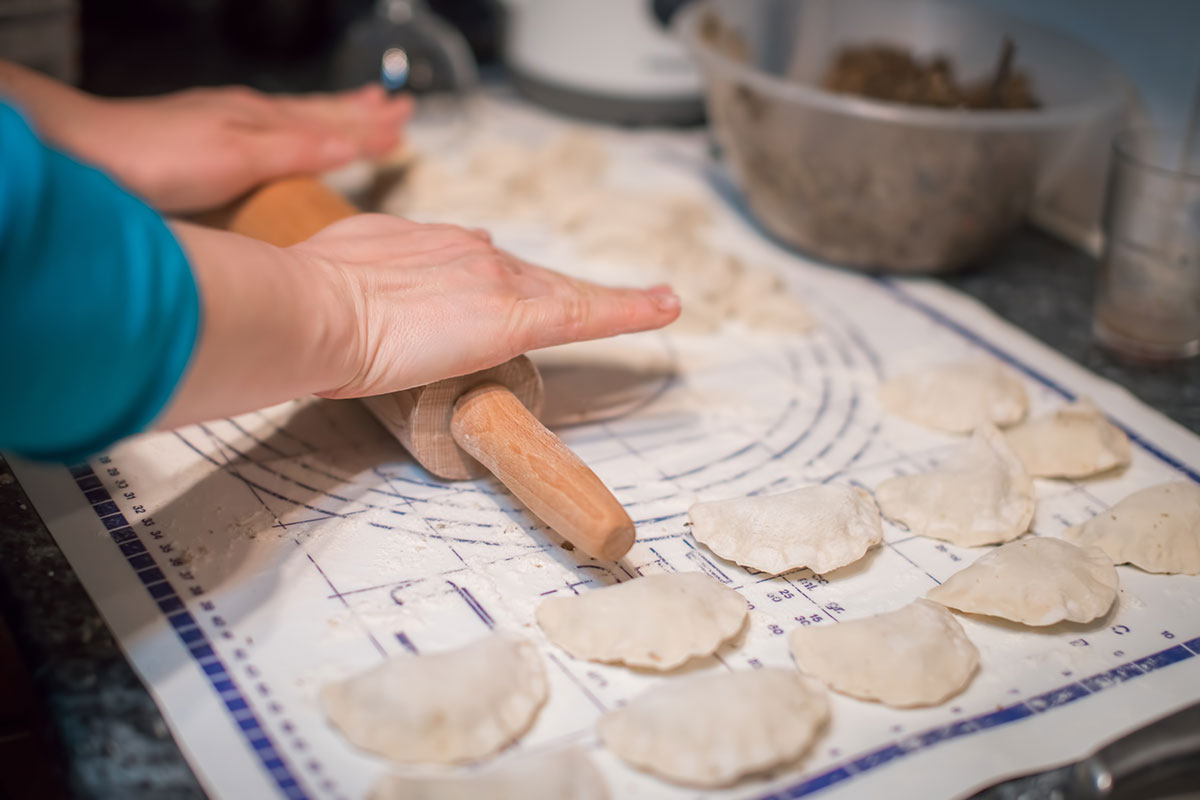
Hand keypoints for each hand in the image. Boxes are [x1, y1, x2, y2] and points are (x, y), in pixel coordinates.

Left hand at [67, 85, 413, 212]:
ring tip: (361, 106)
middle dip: (361, 113)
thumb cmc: (156, 158)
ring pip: (297, 116)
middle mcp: (249, 116)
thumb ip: (296, 150)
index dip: (369, 128)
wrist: (91, 154)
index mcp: (263, 121)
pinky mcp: (207, 139)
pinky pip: (272, 126)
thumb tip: (351, 145)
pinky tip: (293, 128)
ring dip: (334, 115)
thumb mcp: (239, 158)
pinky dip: (298, 126)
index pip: (333, 124)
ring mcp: (227, 124)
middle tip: (399, 109)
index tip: (403, 128)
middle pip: (320, 113)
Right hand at [161, 219, 678, 427]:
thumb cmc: (308, 308)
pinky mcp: (516, 314)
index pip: (478, 258)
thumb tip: (363, 298)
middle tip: (600, 302)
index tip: (508, 282)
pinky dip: (628, 307)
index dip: (498, 274)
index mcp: (424, 244)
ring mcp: (495, 280)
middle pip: (528, 273)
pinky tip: (663, 305)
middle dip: (556, 292)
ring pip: (561, 289)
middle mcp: (467, 252)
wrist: (317, 311)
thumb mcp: (332, 278)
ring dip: (597, 301)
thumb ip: (359, 283)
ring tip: (649, 304)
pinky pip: (586, 310)